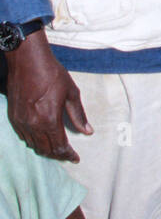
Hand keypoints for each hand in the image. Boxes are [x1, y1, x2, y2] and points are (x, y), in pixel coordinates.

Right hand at [5, 30, 90, 162]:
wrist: (27, 60)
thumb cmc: (51, 73)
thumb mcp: (71, 93)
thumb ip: (78, 114)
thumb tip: (88, 131)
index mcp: (49, 120)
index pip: (59, 147)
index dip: (68, 155)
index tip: (75, 158)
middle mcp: (33, 124)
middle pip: (45, 150)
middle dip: (58, 155)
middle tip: (67, 154)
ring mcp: (21, 121)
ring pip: (33, 145)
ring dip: (45, 149)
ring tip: (56, 148)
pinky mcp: (13, 116)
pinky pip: (23, 136)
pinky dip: (33, 141)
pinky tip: (41, 137)